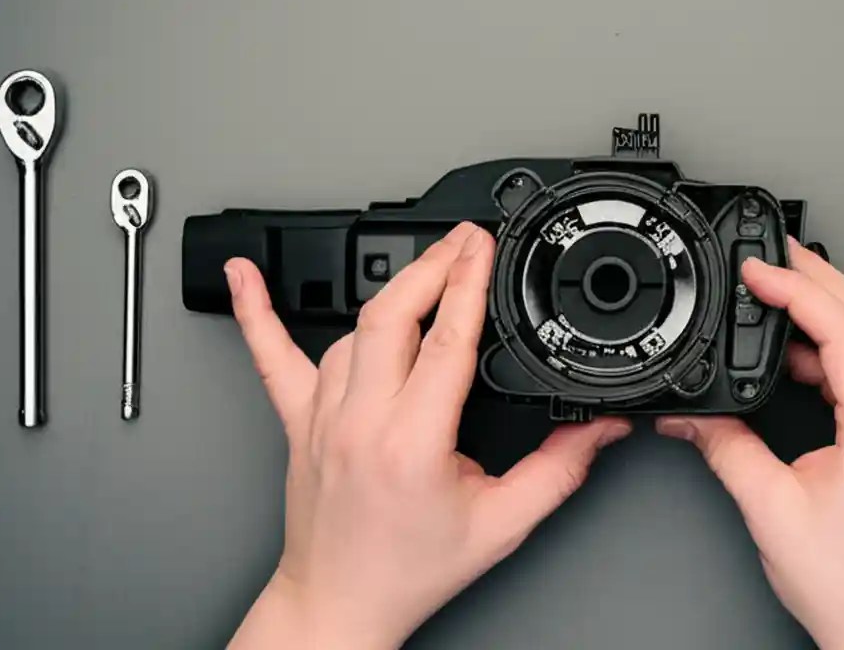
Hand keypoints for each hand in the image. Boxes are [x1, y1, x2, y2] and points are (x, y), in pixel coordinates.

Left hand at [226, 223, 630, 648]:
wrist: (341, 604)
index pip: (446, 342)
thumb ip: (558, 471)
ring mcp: (320, 416)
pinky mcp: (295, 420)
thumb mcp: (501, 525)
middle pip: (392, 316)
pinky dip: (256, 312)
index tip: (484, 248)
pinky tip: (244, 277)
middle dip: (433, 266)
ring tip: (424, 269)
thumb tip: (600, 431)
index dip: (469, 285)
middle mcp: (360, 421)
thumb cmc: (409, 571)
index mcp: (412, 443)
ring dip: (391, 292)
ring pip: (351, 329)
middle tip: (463, 239)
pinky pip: (269, 357)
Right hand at [657, 239, 843, 648]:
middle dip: (821, 278)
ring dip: (834, 310)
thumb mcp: (770, 508)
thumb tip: (692, 415)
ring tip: (784, 295)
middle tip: (777, 254)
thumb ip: (726, 448)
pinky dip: (840, 349)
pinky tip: (802, 356)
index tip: (759, 271)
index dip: (799, 291)